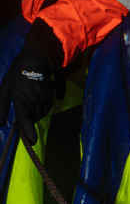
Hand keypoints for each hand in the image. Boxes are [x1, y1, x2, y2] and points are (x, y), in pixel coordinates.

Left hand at [0, 20, 63, 144]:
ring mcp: (43, 97)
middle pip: (33, 117)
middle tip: (20, 120)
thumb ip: (1, 105)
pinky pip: (46, 108)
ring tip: (28, 105)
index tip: (32, 141)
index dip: (28, 130)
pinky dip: (41, 109)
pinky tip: (36, 101)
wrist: (36, 61)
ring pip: (40, 114)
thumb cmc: (16, 74)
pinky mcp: (51, 96)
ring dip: (34, 114)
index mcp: (19, 97)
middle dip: (27, 120)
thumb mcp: (5, 88)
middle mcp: (33, 98)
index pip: (24, 117)